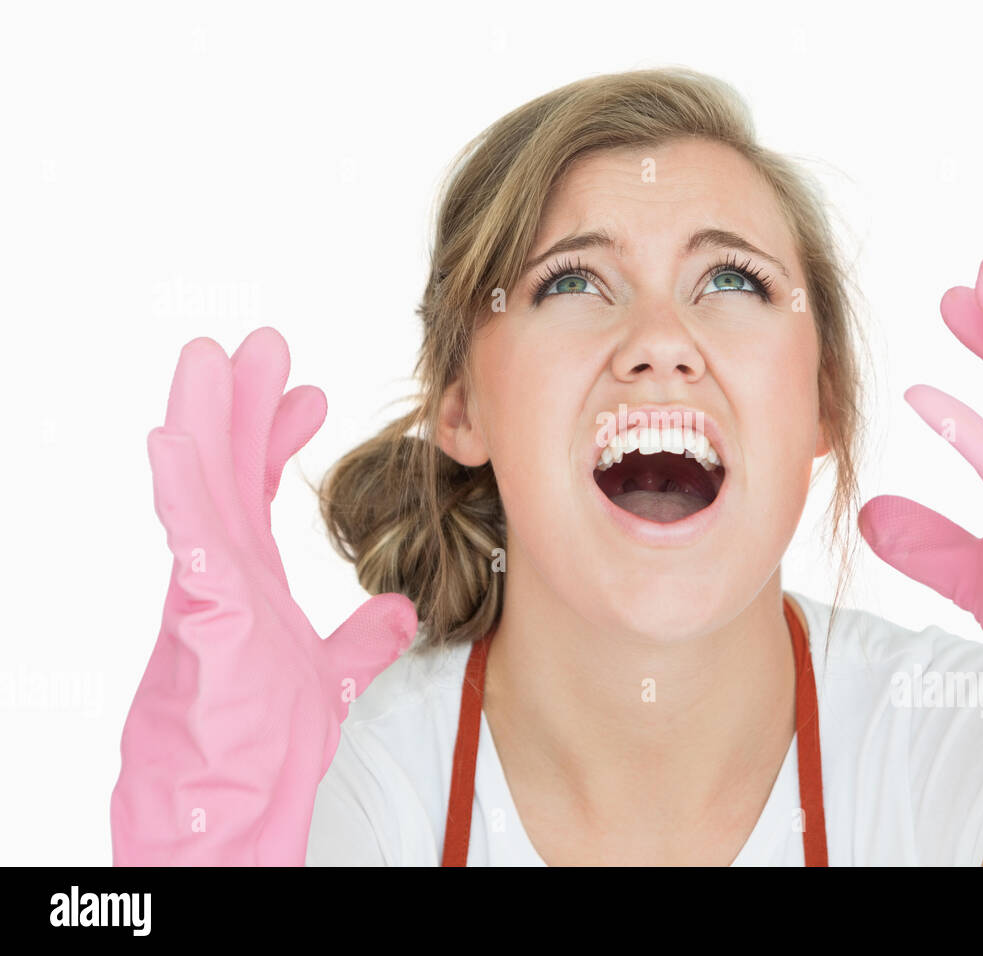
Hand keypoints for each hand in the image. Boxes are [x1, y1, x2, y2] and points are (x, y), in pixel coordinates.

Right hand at [110, 327, 417, 865]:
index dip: (276, 435)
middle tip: (261, 342)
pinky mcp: (200, 614)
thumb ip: (363, 636)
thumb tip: (396, 608)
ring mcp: (205, 589)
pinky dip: (179, 488)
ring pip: (197, 487)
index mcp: (247, 578)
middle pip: (225, 468)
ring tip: (206, 355)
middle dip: (240, 403)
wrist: (235, 802)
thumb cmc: (264, 743)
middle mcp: (221, 572)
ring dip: (202, 419)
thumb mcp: (334, 673)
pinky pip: (186, 542)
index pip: (258, 489)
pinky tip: (173, 436)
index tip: (309, 390)